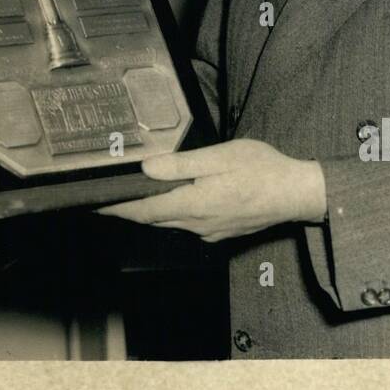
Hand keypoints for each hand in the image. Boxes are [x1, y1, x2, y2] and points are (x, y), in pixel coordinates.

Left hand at [96, 139, 326, 242]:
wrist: (296, 194)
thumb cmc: (262, 169)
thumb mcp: (220, 157)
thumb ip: (181, 165)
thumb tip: (147, 169)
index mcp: (193, 204)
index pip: (143, 210)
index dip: (116, 208)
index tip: (93, 205)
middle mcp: (197, 224)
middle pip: (152, 219)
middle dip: (127, 210)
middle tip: (104, 199)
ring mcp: (209, 231)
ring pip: (169, 222)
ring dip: (149, 212)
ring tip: (130, 196)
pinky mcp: (220, 232)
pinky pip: (187, 224)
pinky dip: (171, 213)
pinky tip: (173, 200)